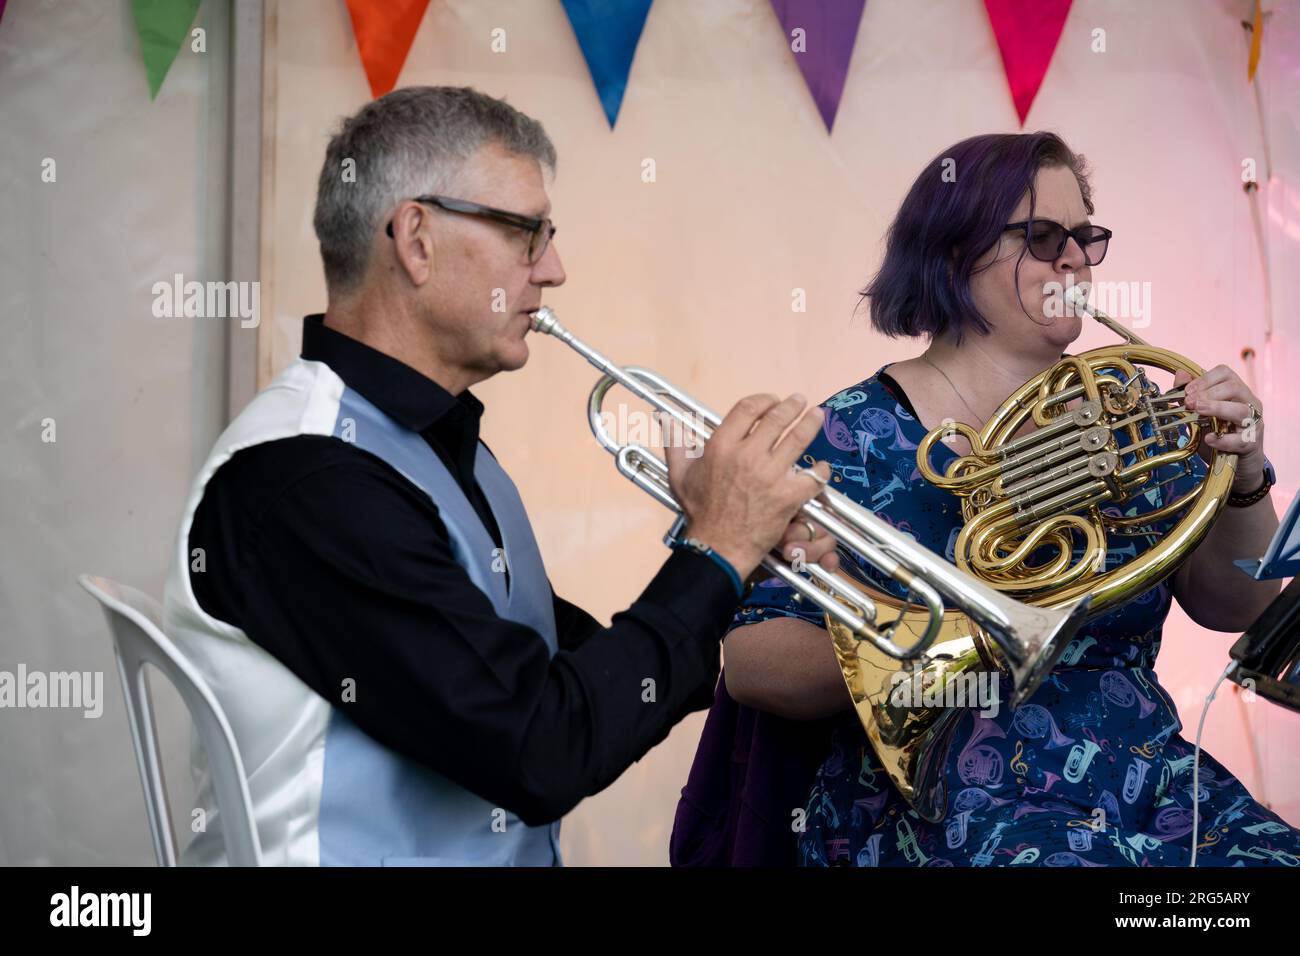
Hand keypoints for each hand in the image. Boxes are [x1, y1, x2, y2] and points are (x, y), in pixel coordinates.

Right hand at [665, 393, 829, 578]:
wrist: (717, 547)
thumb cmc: (700, 512)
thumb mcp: (680, 475)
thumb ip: (675, 444)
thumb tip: (666, 419)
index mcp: (722, 446)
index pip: (748, 409)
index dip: (764, 400)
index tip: (772, 400)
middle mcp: (747, 455)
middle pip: (777, 419)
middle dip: (792, 406)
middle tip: (800, 401)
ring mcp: (770, 475)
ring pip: (798, 439)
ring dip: (811, 424)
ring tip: (817, 416)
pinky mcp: (787, 496)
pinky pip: (812, 477)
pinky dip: (821, 470)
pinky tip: (822, 466)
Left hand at [1174, 365, 1264, 491]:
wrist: (1236, 464)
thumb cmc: (1218, 434)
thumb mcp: (1200, 414)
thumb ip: (1190, 395)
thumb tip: (1180, 374)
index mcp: (1236, 392)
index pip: (1226, 373)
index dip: (1205, 379)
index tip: (1187, 391)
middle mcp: (1248, 403)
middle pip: (1234, 387)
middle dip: (1208, 393)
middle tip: (1189, 403)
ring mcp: (1253, 423)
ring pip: (1241, 410)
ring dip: (1217, 409)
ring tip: (1198, 411)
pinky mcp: (1252, 443)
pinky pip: (1240, 439)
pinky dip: (1223, 439)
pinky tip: (1209, 439)